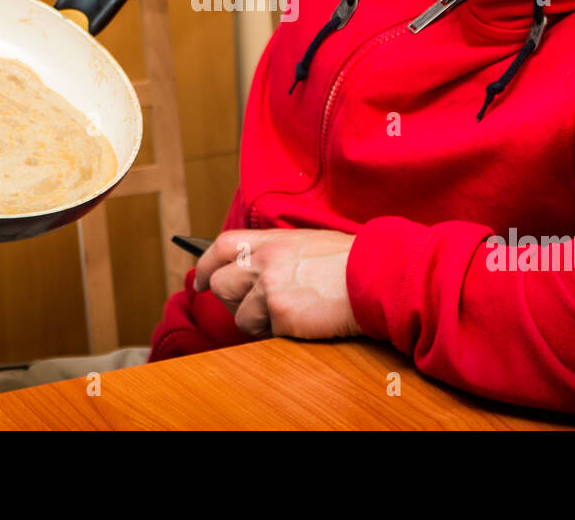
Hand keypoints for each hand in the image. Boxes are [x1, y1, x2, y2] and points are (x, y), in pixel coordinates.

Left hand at [193, 229, 361, 339]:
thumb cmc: (350, 261)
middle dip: (232, 301)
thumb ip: (278, 253)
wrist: (374, 276)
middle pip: (221, 284)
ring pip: (240, 316)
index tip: (200, 280)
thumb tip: (257, 268)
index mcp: (272, 240)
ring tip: (286, 316)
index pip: (222, 247)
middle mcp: (264, 261)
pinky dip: (279, 334)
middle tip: (252, 308)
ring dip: (258, 322)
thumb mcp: (309, 243)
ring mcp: (270, 288)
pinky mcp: (281, 315)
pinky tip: (301, 324)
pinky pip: (265, 333)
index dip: (205, 264)